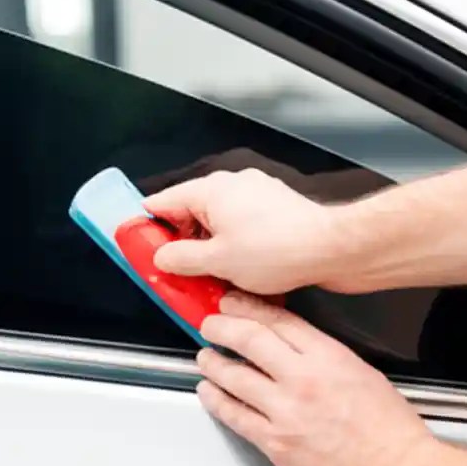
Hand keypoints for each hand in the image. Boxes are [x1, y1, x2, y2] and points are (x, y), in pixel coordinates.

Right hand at [143, 167, 356, 294]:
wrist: (332, 249)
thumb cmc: (282, 248)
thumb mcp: (217, 261)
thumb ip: (181, 259)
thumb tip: (164, 258)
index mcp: (212, 190)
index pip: (163, 201)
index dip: (146, 224)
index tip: (134, 239)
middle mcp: (233, 186)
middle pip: (190, 213)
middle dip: (181, 244)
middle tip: (173, 271)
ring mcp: (255, 197)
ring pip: (217, 224)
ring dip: (209, 250)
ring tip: (208, 279)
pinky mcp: (274, 212)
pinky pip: (240, 228)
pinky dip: (233, 248)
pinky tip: (236, 274)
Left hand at [195, 292, 438, 465]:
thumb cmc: (389, 430)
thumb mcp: (362, 372)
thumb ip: (324, 357)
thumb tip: (293, 347)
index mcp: (328, 356)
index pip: (278, 320)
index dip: (247, 307)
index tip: (232, 303)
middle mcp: (303, 378)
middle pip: (248, 340)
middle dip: (221, 327)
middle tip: (209, 325)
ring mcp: (286, 411)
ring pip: (233, 376)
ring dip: (213, 364)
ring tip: (205, 358)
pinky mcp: (275, 443)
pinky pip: (235, 416)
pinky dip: (216, 401)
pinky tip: (209, 392)